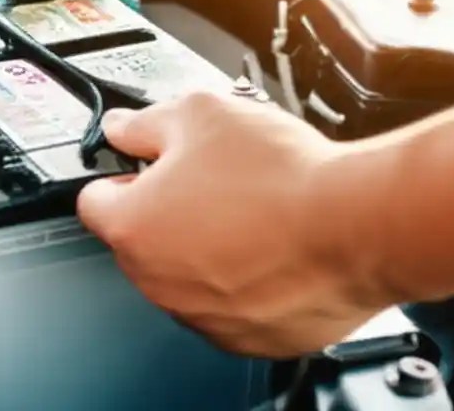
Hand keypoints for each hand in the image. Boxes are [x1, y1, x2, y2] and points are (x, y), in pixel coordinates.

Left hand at [76, 92, 389, 357]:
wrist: (359, 226)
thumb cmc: (282, 176)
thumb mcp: (200, 114)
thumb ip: (144, 123)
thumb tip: (121, 128)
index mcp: (132, 227)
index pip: (94, 201)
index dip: (123, 175)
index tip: (147, 168)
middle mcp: (157, 281)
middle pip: (142, 239)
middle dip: (167, 211)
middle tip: (213, 183)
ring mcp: (201, 315)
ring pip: (186, 274)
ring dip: (205, 248)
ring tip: (253, 214)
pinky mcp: (247, 338)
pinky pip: (230, 306)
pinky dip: (245, 283)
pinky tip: (275, 249)